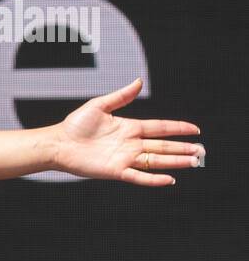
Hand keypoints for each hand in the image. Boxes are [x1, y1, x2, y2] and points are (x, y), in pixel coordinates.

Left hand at [52, 78, 203, 185]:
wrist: (58, 143)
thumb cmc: (75, 125)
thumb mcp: (99, 105)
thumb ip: (121, 96)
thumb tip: (139, 81)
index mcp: (129, 128)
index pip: (160, 128)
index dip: (178, 129)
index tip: (195, 130)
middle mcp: (130, 144)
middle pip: (162, 146)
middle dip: (182, 148)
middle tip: (201, 150)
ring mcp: (124, 158)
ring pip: (156, 161)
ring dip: (175, 162)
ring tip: (193, 162)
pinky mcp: (116, 170)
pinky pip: (139, 176)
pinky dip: (154, 178)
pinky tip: (169, 179)